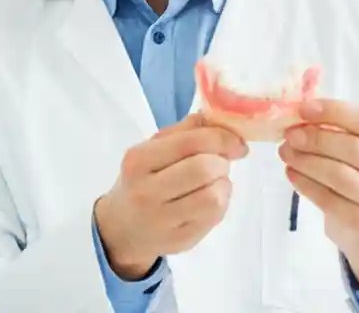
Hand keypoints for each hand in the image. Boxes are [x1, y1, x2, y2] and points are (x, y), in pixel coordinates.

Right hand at [95, 113, 247, 278]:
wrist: (121, 228)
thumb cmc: (142, 180)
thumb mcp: (152, 149)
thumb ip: (185, 130)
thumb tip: (219, 118)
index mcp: (139, 160)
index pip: (191, 142)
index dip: (223, 138)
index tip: (237, 142)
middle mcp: (146, 191)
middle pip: (205, 169)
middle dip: (223, 162)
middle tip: (221, 163)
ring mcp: (162, 220)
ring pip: (215, 196)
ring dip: (224, 184)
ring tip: (214, 182)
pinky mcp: (180, 240)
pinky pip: (216, 216)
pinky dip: (222, 202)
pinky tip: (209, 199)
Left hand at [278, 99, 358, 293]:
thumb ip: (344, 128)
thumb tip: (301, 110)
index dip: (335, 112)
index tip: (304, 109)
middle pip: (354, 148)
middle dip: (316, 138)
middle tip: (289, 133)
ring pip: (338, 174)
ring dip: (306, 160)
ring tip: (286, 151)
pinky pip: (327, 199)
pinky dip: (304, 183)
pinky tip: (291, 172)